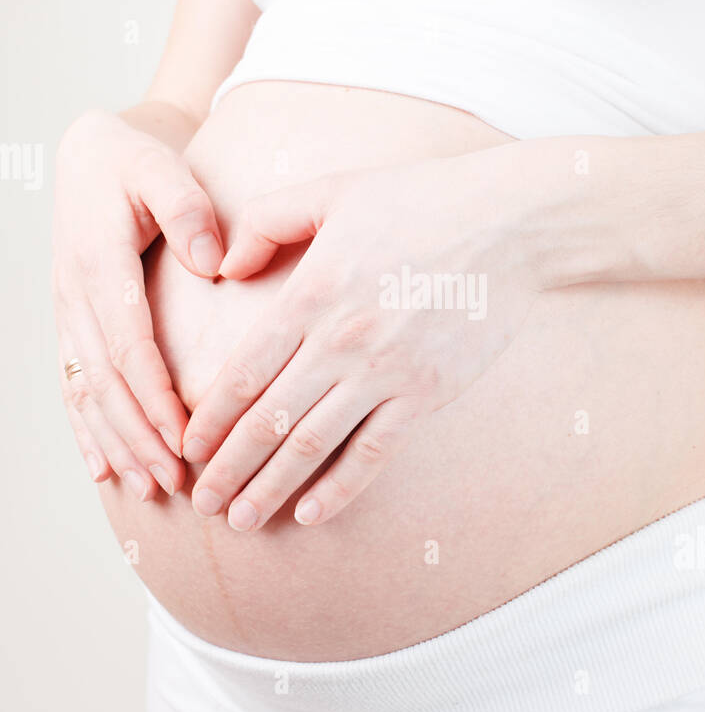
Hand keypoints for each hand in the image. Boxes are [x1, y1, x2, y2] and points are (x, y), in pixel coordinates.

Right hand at [53, 109, 224, 497]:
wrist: (90, 154)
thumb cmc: (134, 162)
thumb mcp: (162, 167)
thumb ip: (188, 209)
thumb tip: (213, 261)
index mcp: (98, 263)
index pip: (129, 345)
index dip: (155, 395)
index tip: (185, 435)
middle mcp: (75, 296)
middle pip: (105, 383)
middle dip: (140, 437)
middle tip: (176, 481)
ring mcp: (67, 314)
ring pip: (86, 393)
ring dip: (117, 444)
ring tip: (149, 488)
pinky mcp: (71, 325)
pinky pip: (73, 386)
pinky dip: (88, 431)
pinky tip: (104, 469)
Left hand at [184, 149, 538, 528]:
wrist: (510, 223)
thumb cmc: (421, 200)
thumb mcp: (333, 191)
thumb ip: (268, 222)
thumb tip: (225, 268)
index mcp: (311, 294)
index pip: (245, 373)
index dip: (211, 420)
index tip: (187, 450)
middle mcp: (341, 341)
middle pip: (268, 419)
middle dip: (227, 468)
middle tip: (200, 504)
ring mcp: (386, 372)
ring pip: (313, 444)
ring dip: (271, 488)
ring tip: (241, 521)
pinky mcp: (427, 392)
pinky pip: (374, 452)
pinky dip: (341, 488)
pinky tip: (311, 514)